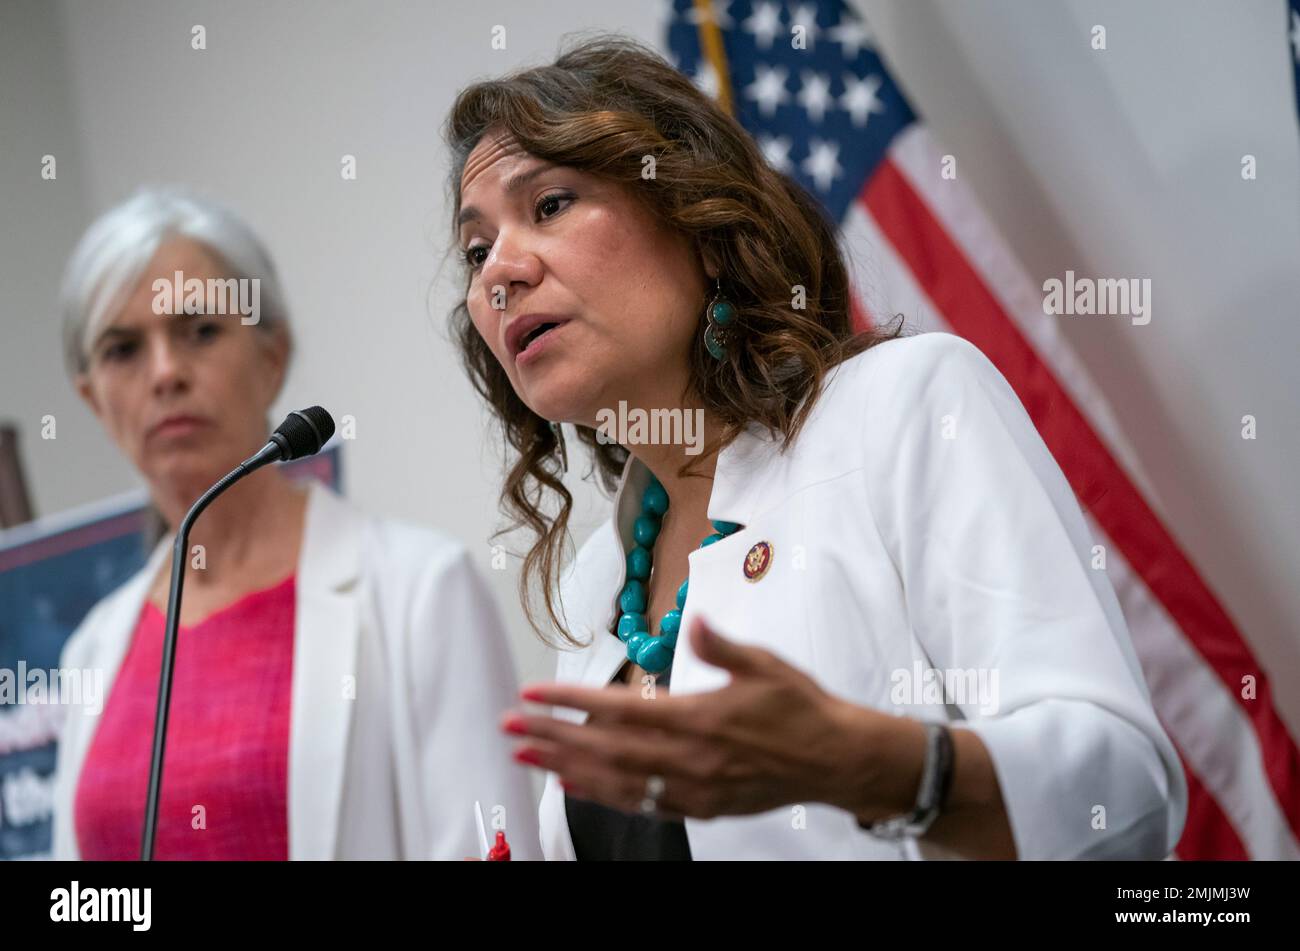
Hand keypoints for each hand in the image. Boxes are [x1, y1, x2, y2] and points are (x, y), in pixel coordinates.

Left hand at [503, 616, 906, 820]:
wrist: (836, 759)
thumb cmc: (801, 707)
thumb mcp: (766, 664)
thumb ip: (722, 646)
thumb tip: (695, 622)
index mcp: (701, 718)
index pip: (621, 710)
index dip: (573, 702)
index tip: (535, 693)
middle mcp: (690, 759)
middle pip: (606, 750)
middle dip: (553, 737)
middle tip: (509, 725)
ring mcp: (693, 788)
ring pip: (617, 781)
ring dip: (566, 768)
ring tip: (526, 754)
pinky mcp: (701, 806)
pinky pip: (641, 803)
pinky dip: (602, 794)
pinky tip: (573, 785)